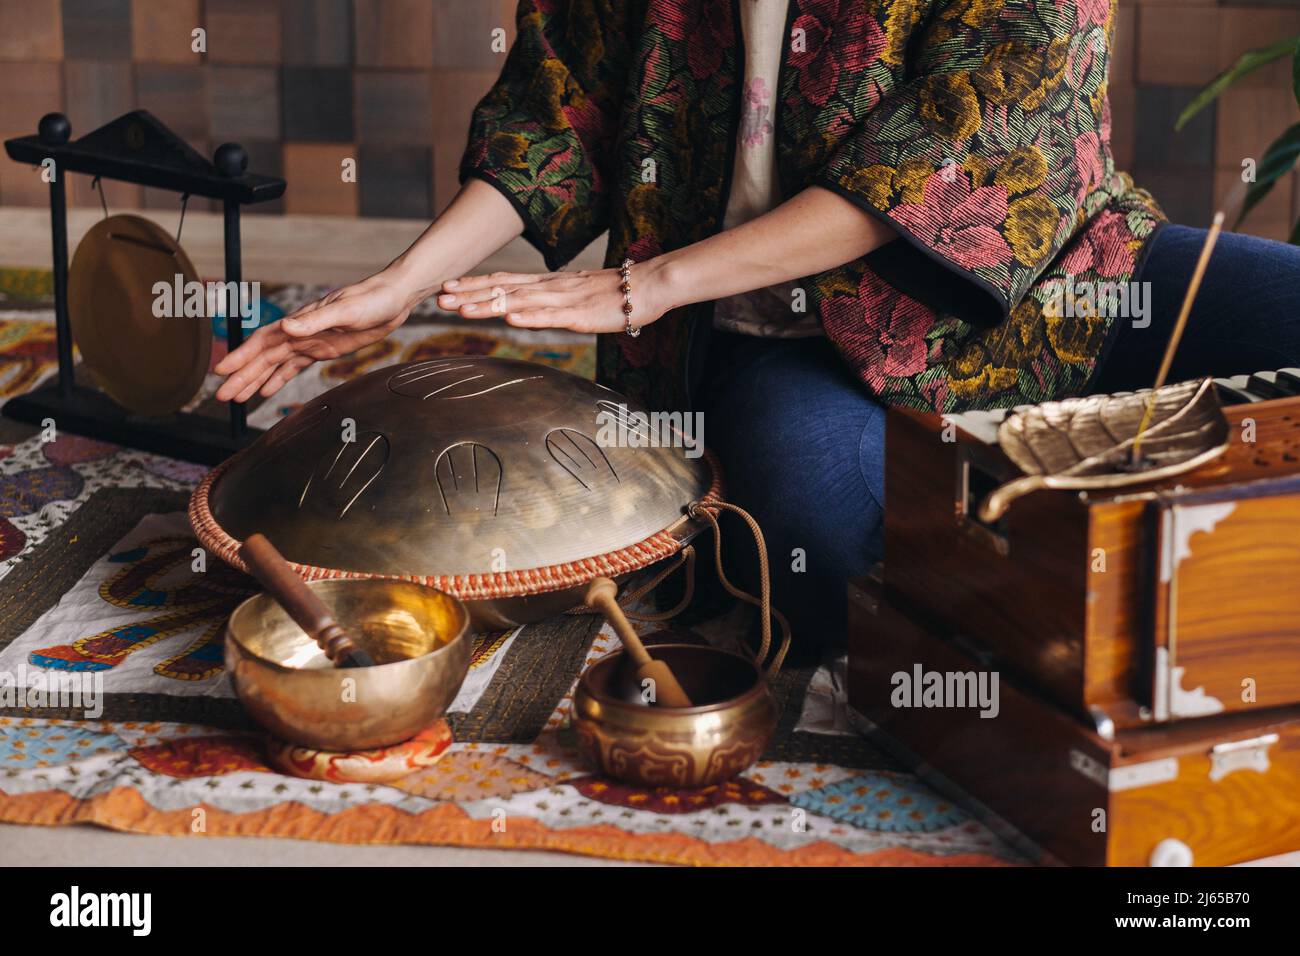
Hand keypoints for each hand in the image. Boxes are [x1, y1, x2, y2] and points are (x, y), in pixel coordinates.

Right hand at [214, 271, 420, 402]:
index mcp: (300, 322)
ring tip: (236, 398)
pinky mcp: (323, 350)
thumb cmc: (370, 300)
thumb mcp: (345, 310)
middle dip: (241, 376)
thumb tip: (286, 326)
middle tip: (221, 396)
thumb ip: (315, 320)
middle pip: (263, 357)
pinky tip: (266, 391)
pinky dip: (278, 380)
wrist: (392, 299)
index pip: (262, 341)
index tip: (222, 370)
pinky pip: (294, 367)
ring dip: (254, 380)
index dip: (241, 356)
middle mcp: (300, 333)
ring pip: (274, 365)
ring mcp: (310, 342)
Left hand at [435, 259, 675, 333]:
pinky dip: (529, 317)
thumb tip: (529, 308)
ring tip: (462, 310)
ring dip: (489, 306)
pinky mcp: (580, 314)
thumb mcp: (577, 296)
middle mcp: (550, 288)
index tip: (447, 288)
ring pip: (519, 302)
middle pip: (503, 289)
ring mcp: (564, 300)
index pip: (504, 281)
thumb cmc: (616, 294)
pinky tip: (510, 318)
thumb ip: (552, 302)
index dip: (474, 284)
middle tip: (439, 298)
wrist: (649, 286)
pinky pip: (551, 316)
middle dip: (470, 294)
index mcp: (548, 284)